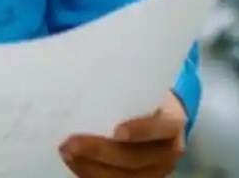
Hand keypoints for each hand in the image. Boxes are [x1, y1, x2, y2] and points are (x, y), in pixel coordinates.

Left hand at [59, 92, 186, 176]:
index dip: (141, 131)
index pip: (160, 128)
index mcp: (172, 123)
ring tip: (66, 153)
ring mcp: (155, 169)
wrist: (163, 115)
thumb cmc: (145, 95)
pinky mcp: (141, 176)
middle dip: (99, 152)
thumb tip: (84, 71)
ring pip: (124, 176)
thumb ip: (124, 86)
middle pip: (135, 158)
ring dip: (90, 167)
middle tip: (70, 143)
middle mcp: (167, 151)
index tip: (117, 130)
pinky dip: (91, 173)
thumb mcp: (143, 87)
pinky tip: (74, 163)